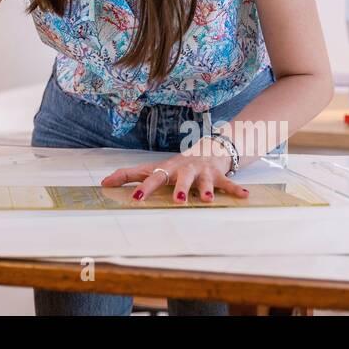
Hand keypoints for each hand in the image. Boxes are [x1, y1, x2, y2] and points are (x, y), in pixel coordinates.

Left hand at [99, 138, 249, 203]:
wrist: (208, 148)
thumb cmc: (176, 165)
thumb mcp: (153, 168)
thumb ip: (128, 174)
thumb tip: (103, 181)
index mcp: (167, 169)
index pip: (153, 177)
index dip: (144, 187)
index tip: (135, 198)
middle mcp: (185, 170)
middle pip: (180, 179)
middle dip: (179, 189)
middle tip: (177, 200)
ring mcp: (202, 172)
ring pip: (204, 182)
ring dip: (206, 191)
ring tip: (206, 200)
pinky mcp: (218, 175)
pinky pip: (228, 183)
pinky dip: (237, 190)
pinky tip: (246, 196)